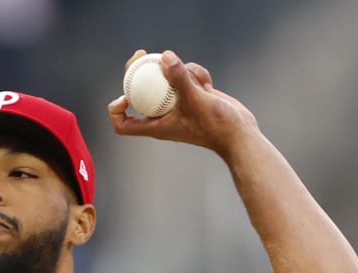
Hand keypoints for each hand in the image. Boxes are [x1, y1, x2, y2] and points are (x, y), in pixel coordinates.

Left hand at [107, 50, 259, 158]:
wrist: (239, 132)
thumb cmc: (215, 125)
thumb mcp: (195, 99)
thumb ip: (179, 78)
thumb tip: (165, 56)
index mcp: (156, 125)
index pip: (124, 125)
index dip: (117, 110)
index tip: (124, 93)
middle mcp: (164, 115)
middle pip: (140, 92)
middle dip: (139, 72)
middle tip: (141, 55)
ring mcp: (178, 104)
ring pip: (167, 80)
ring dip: (179, 72)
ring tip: (196, 81)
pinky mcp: (192, 96)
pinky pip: (186, 77)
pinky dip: (195, 75)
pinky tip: (207, 84)